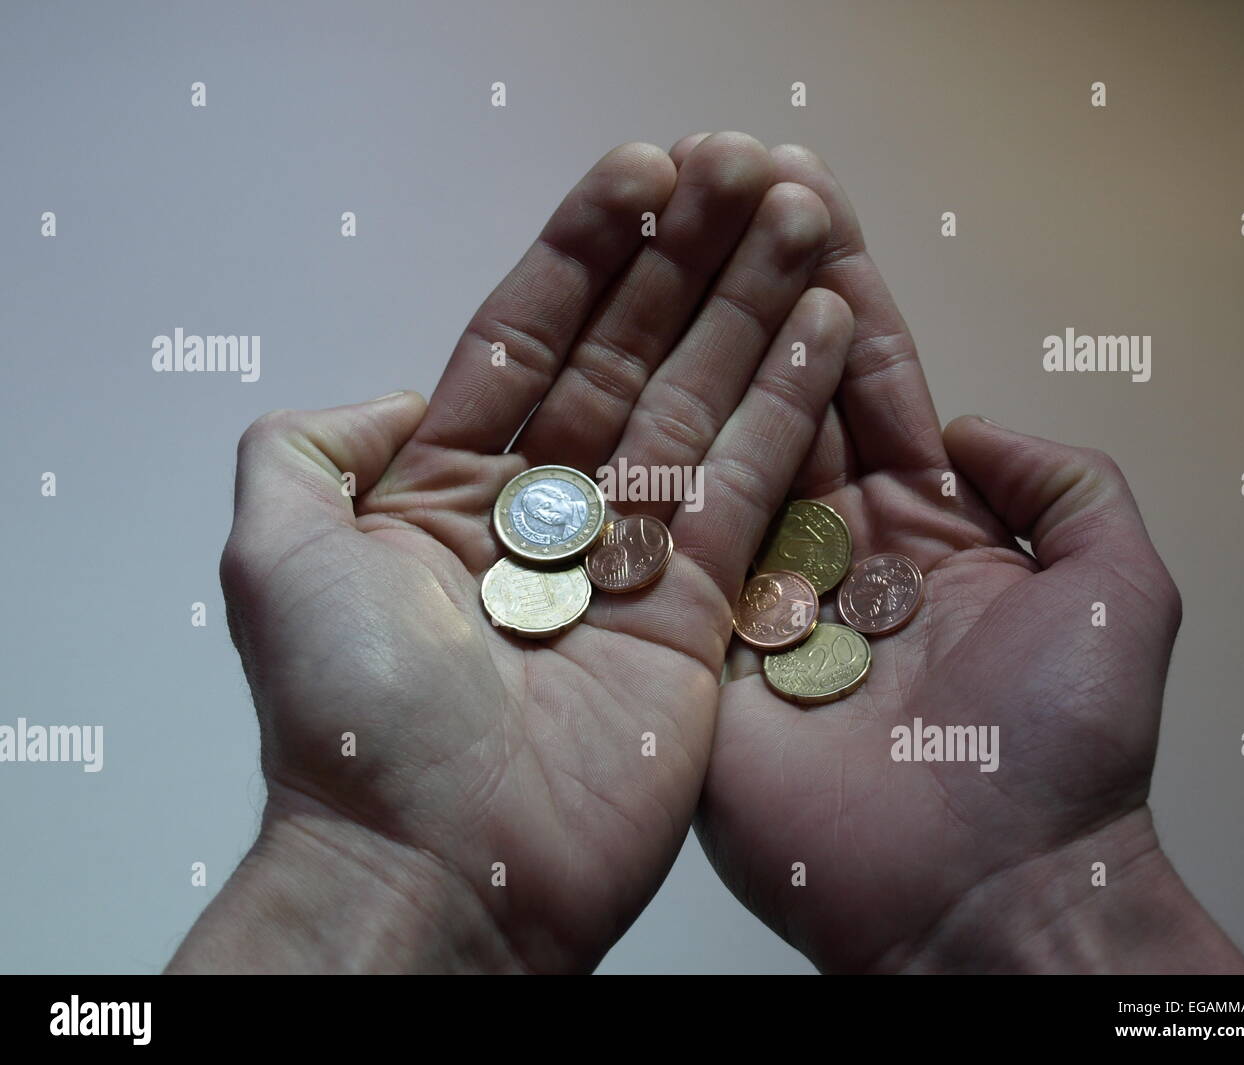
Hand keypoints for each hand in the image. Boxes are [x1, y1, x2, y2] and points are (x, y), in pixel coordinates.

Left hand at [169, 134, 853, 972]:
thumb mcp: (276, 552)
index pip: (527, 341)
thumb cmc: (351, 717)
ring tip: (803, 219)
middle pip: (626, 359)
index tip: (640, 173)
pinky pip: (749, 491)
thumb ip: (308, 448)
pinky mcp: (697, 613)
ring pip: (697, 408)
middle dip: (683, 264)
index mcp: (446, 489)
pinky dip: (790, 407)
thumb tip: (390, 398)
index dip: (582, 254)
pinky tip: (827, 325)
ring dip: (752, 311)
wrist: (437, 866)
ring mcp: (627, 560)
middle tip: (744, 174)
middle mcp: (543, 514)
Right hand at [685, 138, 1243, 973]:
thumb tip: (973, 425)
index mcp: (929, 529)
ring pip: (723, 450)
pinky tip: (621, 372)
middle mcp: (836, 550)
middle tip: (714, 189)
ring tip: (664, 242)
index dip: (846, 290)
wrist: (985, 894)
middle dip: (754, 291)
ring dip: (696, 346)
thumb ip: (1066, 489)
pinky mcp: (703, 650)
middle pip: (789, 396)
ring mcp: (761, 595)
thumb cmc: (1063, 753)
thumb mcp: (1120, 591)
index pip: (879, 383)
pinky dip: (650, 462)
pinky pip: (678, 544)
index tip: (803, 200)